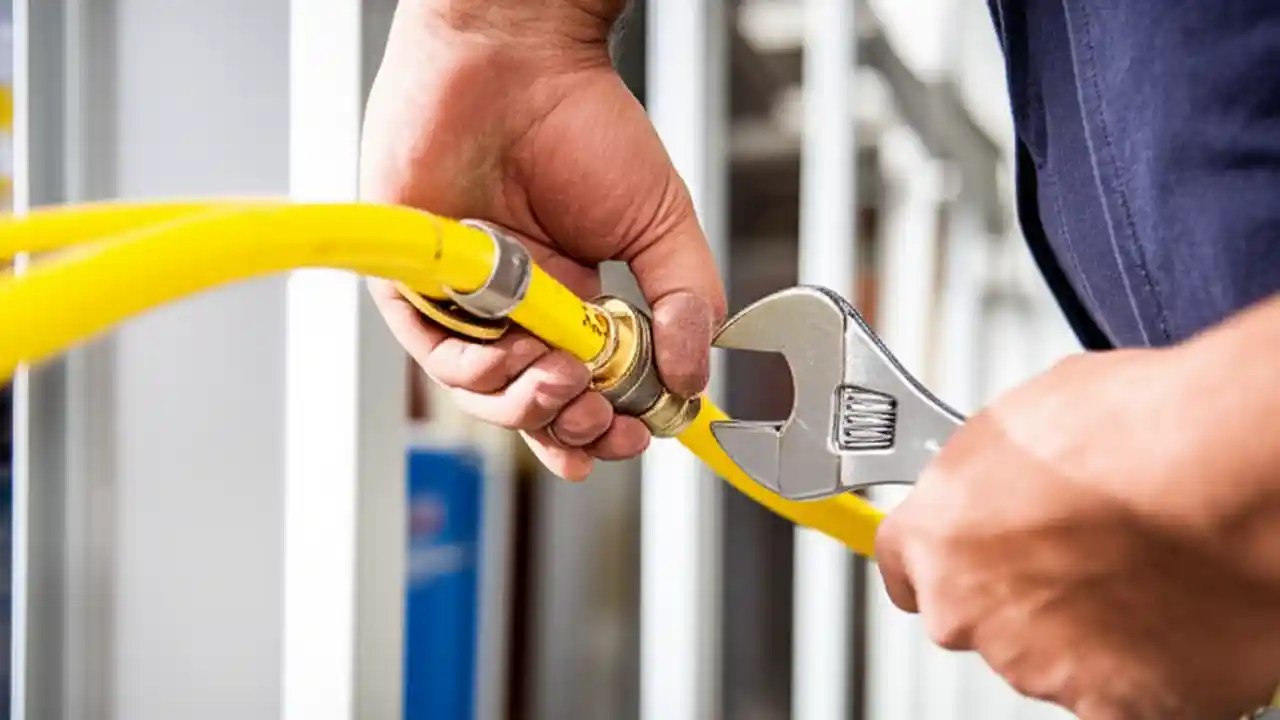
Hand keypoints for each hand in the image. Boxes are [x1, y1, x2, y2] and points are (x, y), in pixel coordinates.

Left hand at [359, 2, 723, 479]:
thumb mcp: (662, 223)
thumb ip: (684, 298)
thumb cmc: (586, 123)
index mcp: (572, 300)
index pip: (584, 387)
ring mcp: (466, 297)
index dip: (606, 423)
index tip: (635, 434)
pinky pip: (435, 350)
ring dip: (526, 406)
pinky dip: (475, 369)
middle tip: (599, 422)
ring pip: (483, 390)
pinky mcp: (417, 280)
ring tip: (563, 385)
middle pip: (531, 402)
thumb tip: (694, 376)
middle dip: (568, 427)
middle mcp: (516, 307)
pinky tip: (515, 359)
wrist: (517, 56)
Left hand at [876, 342, 1279, 719]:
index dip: (942, 553)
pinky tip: (1169, 615)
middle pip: (976, 611)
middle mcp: (969, 609)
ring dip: (1082, 624)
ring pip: (1045, 654)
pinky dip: (1141, 668)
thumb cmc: (1136, 431)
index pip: (903, 562)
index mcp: (936, 536)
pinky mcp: (1109, 706)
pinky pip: (1115, 694)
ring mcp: (1034, 665)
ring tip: (1140, 569)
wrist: (1225, 478)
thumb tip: (1007, 476)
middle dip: (1019, 588)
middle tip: (1081, 548)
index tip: (962, 550)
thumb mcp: (1025, 419)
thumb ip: (993, 474)